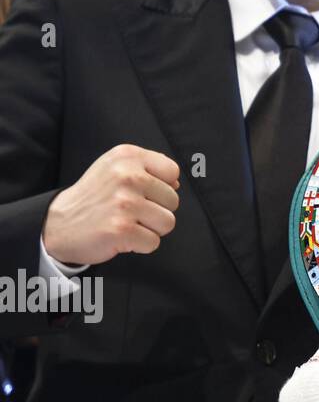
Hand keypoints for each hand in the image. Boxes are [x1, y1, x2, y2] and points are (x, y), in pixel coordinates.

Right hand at [42, 144, 180, 264]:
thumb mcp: (115, 168)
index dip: (162, 186)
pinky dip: (140, 245)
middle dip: (156, 210)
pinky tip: (121, 236)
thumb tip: (177, 184)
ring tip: (128, 223)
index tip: (141, 192)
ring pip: (168, 222)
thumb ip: (148, 169)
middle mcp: (127, 176)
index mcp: (128, 156)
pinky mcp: (122, 229)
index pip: (173, 171)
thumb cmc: (95, 196)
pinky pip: (154, 242)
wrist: (58, 224)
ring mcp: (125, 203)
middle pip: (173, 200)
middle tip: (129, 211)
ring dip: (150, 229)